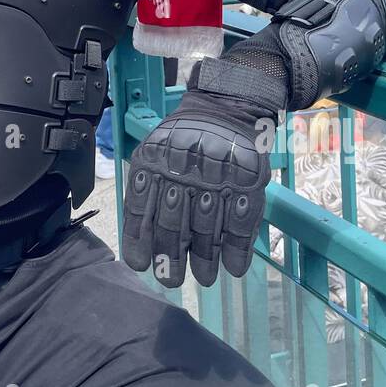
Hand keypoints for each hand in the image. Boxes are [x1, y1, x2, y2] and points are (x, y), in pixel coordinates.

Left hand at [122, 90, 272, 287]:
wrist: (226, 105)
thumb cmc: (184, 139)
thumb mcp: (155, 153)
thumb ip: (146, 191)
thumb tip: (137, 245)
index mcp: (154, 163)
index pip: (140, 209)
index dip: (139, 241)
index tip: (141, 266)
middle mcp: (183, 171)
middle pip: (173, 225)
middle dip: (170, 259)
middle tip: (171, 280)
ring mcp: (218, 177)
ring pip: (206, 228)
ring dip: (205, 259)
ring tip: (205, 279)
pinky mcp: (247, 182)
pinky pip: (241, 222)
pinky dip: (238, 249)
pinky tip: (234, 268)